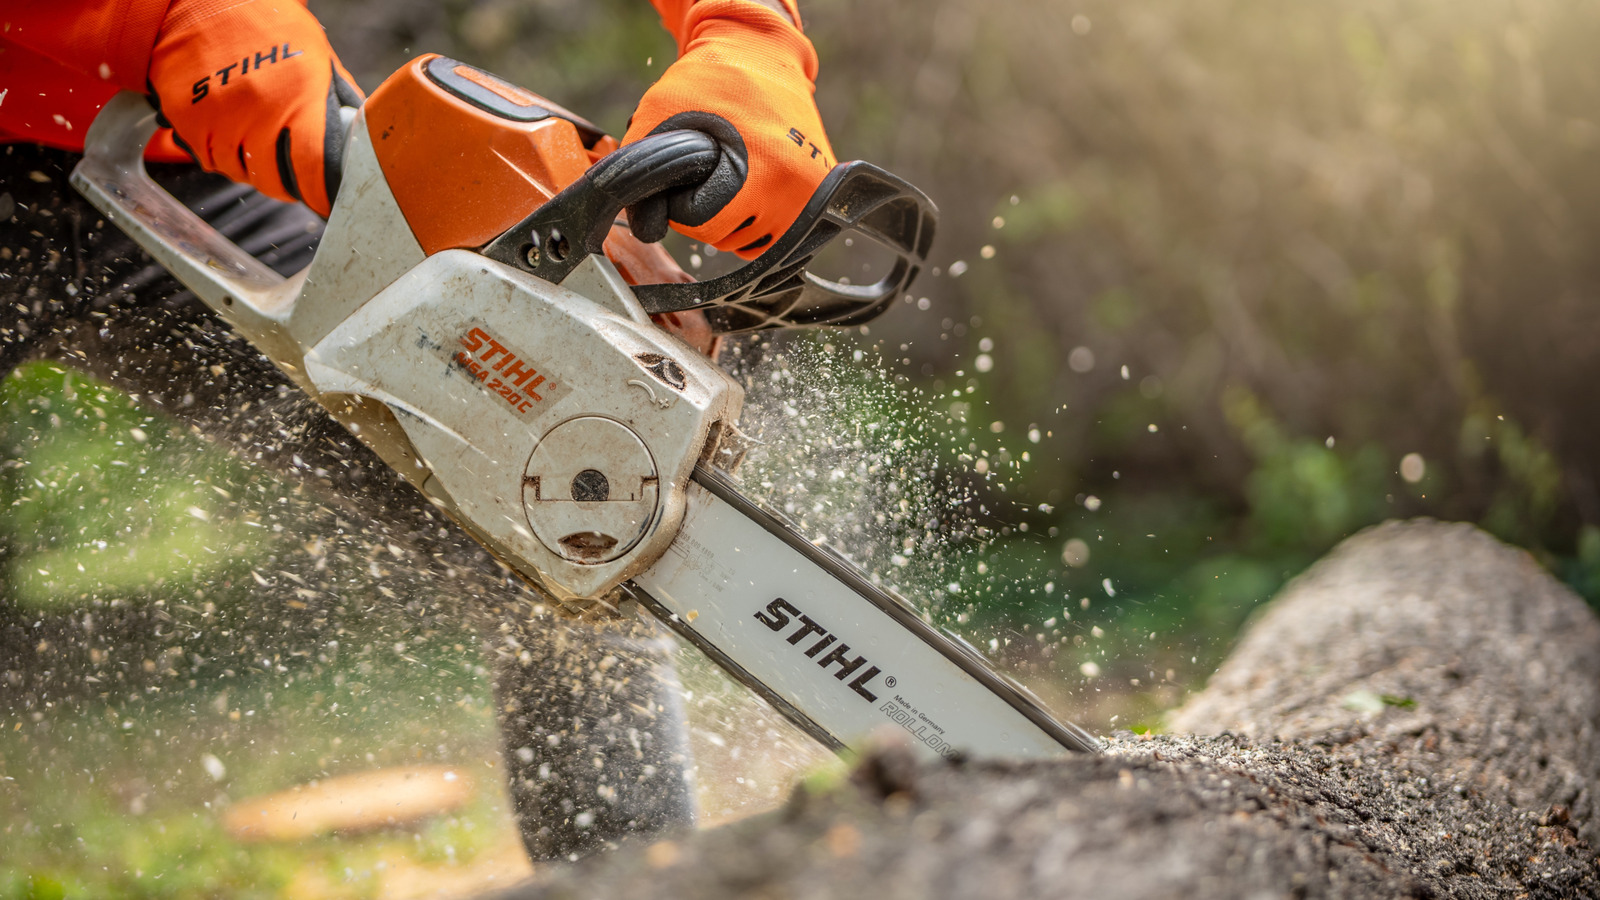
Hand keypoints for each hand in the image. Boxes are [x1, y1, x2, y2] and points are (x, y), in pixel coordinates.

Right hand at [146, 0, 362, 215]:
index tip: (323, 199)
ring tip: (255, 147)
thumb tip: (359, 136)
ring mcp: (218, 114)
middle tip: (290, 178)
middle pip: (271, 179)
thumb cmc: (263, 23)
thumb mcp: (314, 55)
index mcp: (298, 96)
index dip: (319, 193)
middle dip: (284, 185)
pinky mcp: (184, 116)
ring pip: (236, 172)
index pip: (312, 168)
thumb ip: (335, 98)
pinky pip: (205, 156)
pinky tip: (226, 134)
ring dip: (248, 169)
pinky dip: (217, 154)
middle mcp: (258, 109)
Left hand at [623, 0, 833, 258]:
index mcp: (766, 172)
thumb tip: (643, 225)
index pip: (704, 224)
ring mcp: (814, 194)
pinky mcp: (821, 192)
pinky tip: (748, 186)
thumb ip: (640, 169)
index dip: (680, 202)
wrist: (758, 52)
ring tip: (730, 174)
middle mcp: (799, 190)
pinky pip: (774, 236)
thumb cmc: (708, 80)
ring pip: (751, 243)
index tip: (686, 173)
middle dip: (707, 211)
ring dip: (731, 220)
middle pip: (728, 238)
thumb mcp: (658, 115)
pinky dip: (755, 220)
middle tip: (709, 168)